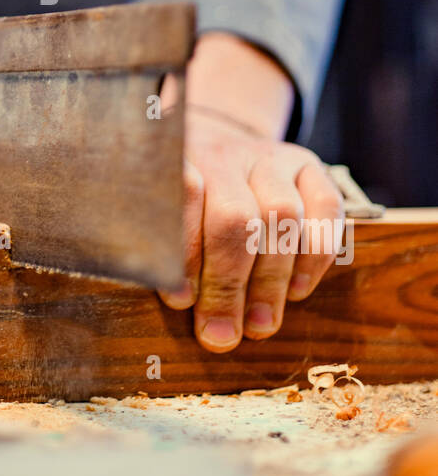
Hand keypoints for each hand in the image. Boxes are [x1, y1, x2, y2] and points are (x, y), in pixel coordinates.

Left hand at [158, 33, 344, 351]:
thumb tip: (166, 299)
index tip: (180, 301)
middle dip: (229, 285)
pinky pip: (327, 208)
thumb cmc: (176, 199)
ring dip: (272, 280)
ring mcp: (269, 157)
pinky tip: (298, 291)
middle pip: (234, 219)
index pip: (183, 200)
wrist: (216, 141)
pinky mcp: (307, 165)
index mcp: (177, 162)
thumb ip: (151, 244)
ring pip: (282, 216)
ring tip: (260, 326)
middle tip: (223, 334)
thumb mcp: (148, 206)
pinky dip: (315, 256)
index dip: (185, 255)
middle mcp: (223, 154)